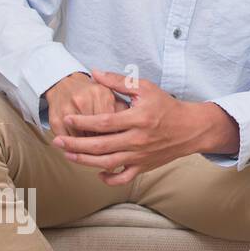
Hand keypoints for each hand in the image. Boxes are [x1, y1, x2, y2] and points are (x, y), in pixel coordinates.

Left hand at [53, 70, 237, 185]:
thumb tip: (95, 72)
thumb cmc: (167, 106)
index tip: (68, 118)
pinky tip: (97, 171)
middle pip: (100, 146)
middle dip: (75, 144)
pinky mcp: (144, 166)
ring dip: (84, 161)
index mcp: (138, 118)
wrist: (191, 128)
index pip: (104, 122)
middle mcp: (138, 139)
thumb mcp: (146, 88)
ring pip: (106, 163)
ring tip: (68, 154)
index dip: (83, 121)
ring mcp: (140, 155)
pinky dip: (108, 178)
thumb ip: (119, 81)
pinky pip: (123, 178)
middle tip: (58, 141)